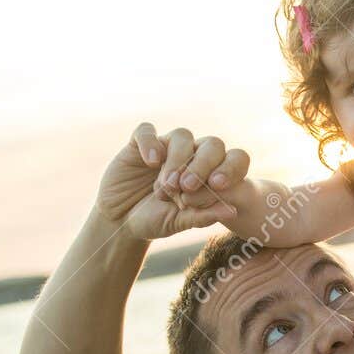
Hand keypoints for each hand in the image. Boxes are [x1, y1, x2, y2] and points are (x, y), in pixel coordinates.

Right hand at [94, 123, 247, 240]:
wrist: (120, 220)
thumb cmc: (156, 220)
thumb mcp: (179, 222)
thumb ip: (204, 216)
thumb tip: (233, 212)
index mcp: (210, 173)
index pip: (233, 158)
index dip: (231, 168)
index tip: (218, 186)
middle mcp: (192, 155)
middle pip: (211, 144)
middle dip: (202, 165)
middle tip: (187, 187)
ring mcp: (166, 147)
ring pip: (182, 136)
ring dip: (177, 160)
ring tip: (167, 186)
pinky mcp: (138, 144)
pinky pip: (146, 131)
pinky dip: (150, 143)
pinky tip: (151, 161)